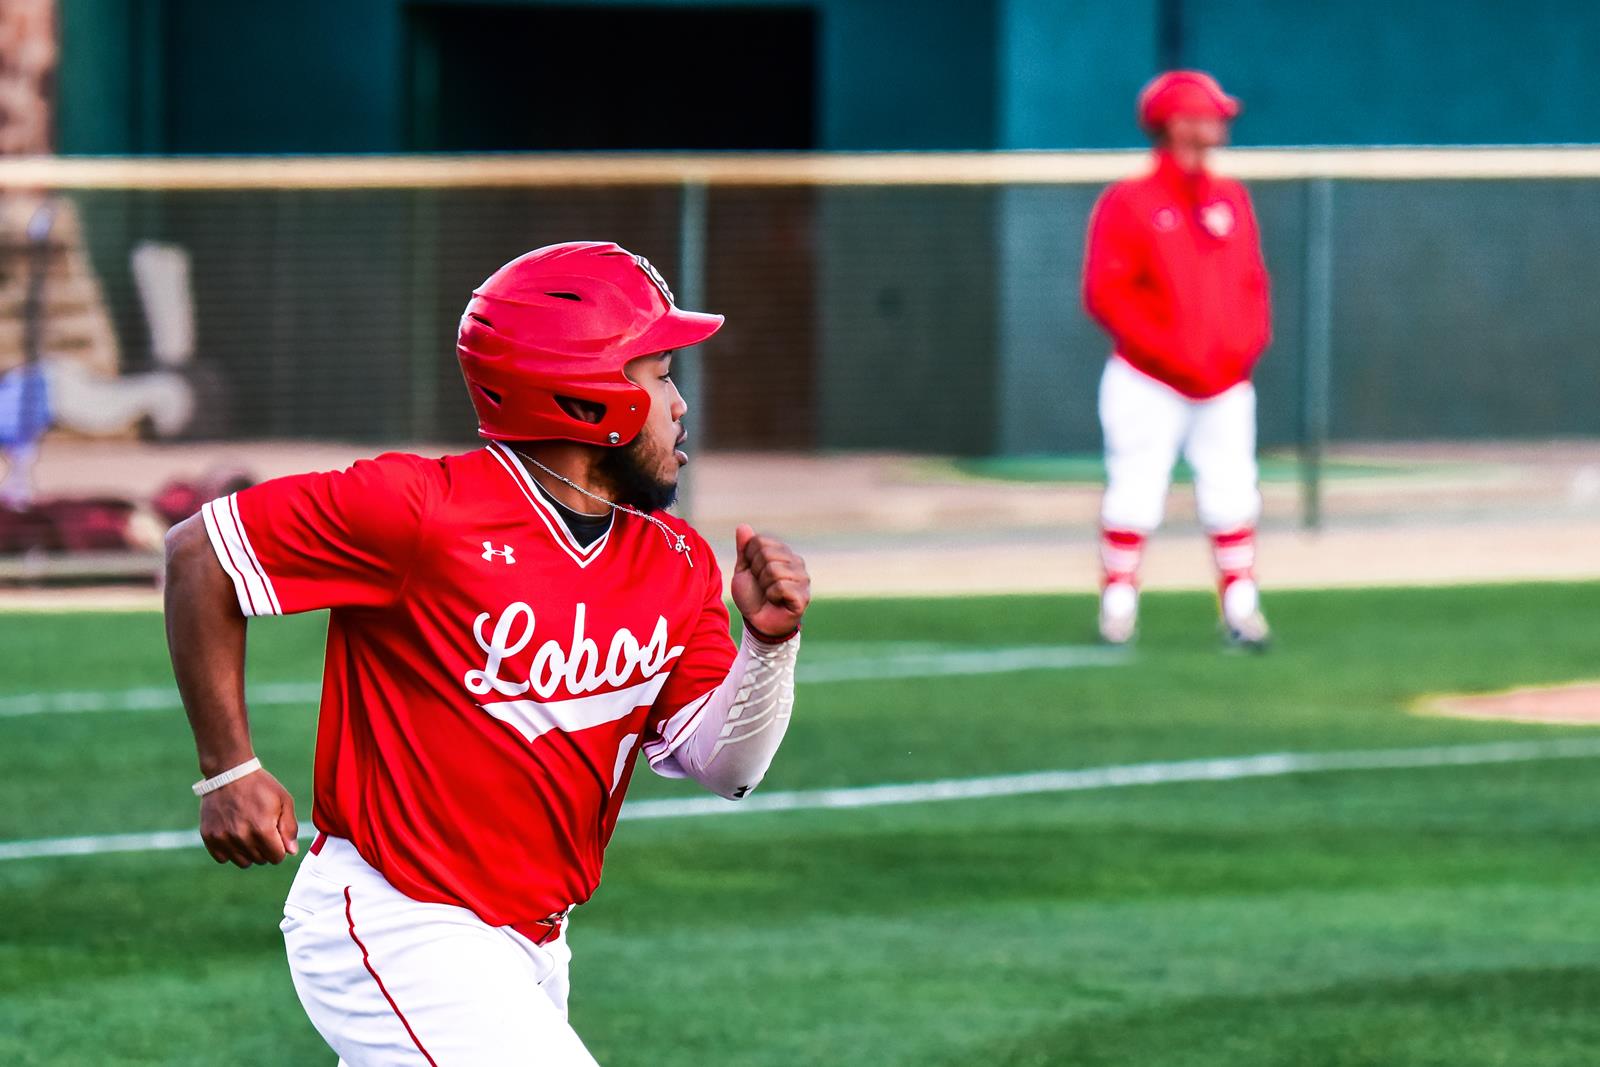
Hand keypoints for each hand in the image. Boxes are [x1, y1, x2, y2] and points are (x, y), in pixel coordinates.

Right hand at [199, 769, 298, 867]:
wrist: (229, 773)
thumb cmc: (260, 786)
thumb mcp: (284, 801)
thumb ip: (289, 828)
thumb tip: (291, 851)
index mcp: (262, 829)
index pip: (277, 857)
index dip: (280, 848)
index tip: (277, 837)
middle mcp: (241, 837)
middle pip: (260, 860)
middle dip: (266, 849)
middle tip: (262, 829)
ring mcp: (223, 838)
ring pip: (243, 862)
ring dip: (249, 852)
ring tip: (249, 833)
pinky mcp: (209, 837)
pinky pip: (223, 858)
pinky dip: (230, 851)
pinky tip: (234, 835)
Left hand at [731, 524, 809, 640]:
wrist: (757, 623)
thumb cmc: (752, 596)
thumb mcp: (743, 570)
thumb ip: (744, 549)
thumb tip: (742, 526)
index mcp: (783, 553)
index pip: (759, 541)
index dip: (749, 559)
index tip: (753, 573)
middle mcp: (796, 562)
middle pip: (767, 554)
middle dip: (756, 573)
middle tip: (761, 586)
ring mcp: (803, 579)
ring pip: (774, 570)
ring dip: (764, 586)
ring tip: (769, 594)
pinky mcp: (803, 596)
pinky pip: (781, 587)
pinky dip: (772, 596)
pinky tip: (776, 602)